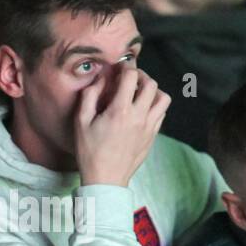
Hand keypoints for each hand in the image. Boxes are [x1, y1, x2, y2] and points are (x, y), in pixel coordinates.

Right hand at [74, 64, 170, 187]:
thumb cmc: (90, 152)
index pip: (131, 76)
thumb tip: (100, 78)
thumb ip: (90, 96)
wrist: (106, 179)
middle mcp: (139, 117)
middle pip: (152, 84)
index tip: (121, 66)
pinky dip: (154, 106)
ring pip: (163, 98)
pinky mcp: (152, 137)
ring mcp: (149, 127)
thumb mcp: (81, 122)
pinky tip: (142, 110)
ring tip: (140, 93)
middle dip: (141, 75)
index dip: (126, 66)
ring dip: (153, 91)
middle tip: (131, 78)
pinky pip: (161, 114)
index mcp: (120, 111)